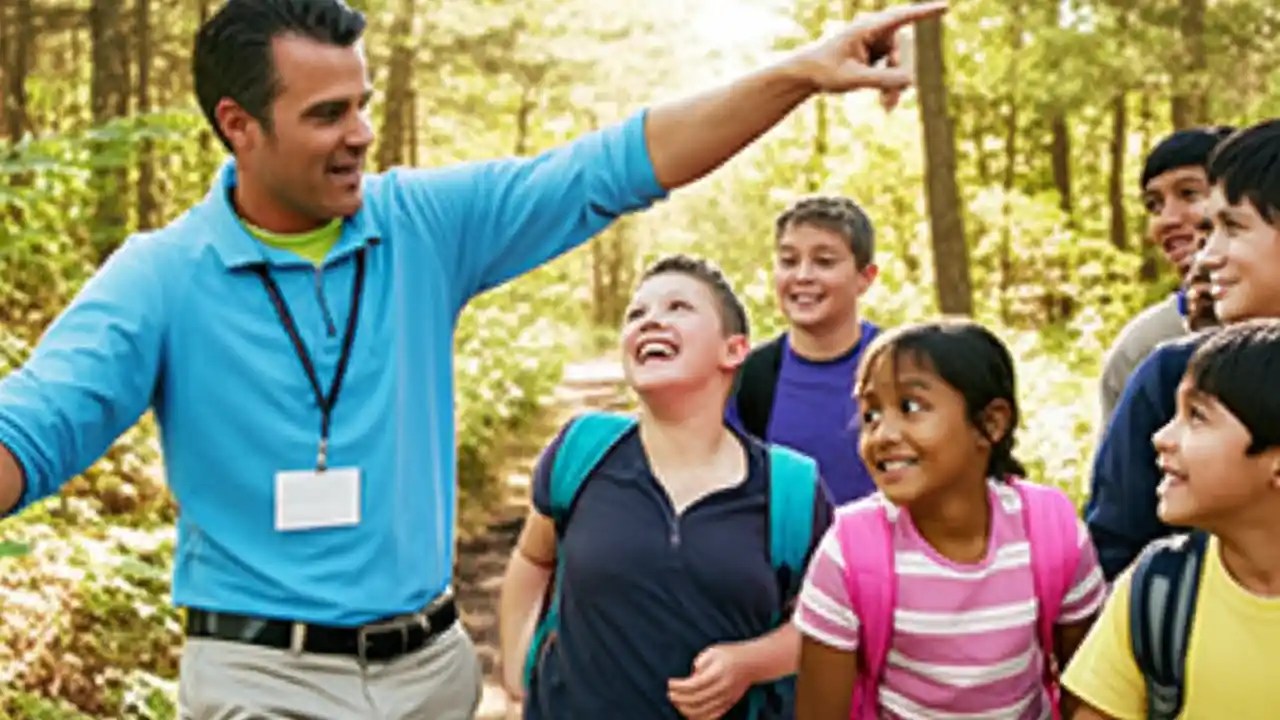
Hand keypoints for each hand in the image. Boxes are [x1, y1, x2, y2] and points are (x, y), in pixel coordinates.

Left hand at [667, 644, 753, 719]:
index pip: (694, 684)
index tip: (670, 683)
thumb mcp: (712, 651)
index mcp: (718, 672)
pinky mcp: (729, 704)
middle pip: (697, 700)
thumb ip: (699, 664)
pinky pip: (712, 716)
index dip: (679, 687)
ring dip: (686, 709)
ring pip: (703, 711)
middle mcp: (723, 688)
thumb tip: (690, 679)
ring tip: (677, 702)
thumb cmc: (730, 654)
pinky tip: (688, 714)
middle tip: (670, 694)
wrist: (752, 663)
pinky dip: (699, 718)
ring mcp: (727, 698)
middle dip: (679, 699)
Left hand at [792, 1, 947, 104]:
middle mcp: (875, 32)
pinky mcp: (876, 55)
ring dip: (894, 86)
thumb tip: (912, 80)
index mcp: (868, 29)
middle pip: (901, 53)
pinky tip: (885, 105)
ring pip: (898, 65)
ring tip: (887, 107)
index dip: (925, 13)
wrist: (808, 74)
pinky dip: (889, 86)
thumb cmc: (825, 70)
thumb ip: (882, 79)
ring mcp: (877, 43)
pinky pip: (891, 70)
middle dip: (898, 78)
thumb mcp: (854, 78)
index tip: (946, 7)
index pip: (902, 18)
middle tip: (890, 103)